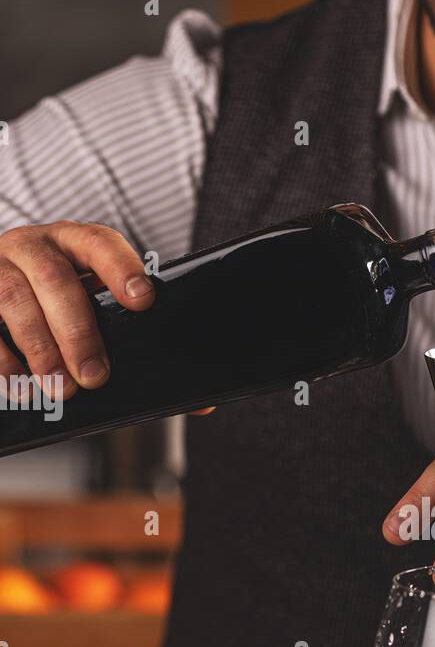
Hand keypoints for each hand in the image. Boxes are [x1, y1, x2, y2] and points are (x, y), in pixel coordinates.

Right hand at [0, 220, 213, 413]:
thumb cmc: (59, 305)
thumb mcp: (97, 312)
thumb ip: (140, 349)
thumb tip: (203, 405)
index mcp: (74, 241)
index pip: (100, 243)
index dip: (121, 269)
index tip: (142, 300)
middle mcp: (34, 245)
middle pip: (56, 279)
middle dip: (78, 331)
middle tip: (95, 376)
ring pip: (15, 298)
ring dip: (40, 348)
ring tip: (60, 388)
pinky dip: (1, 357)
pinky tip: (18, 383)